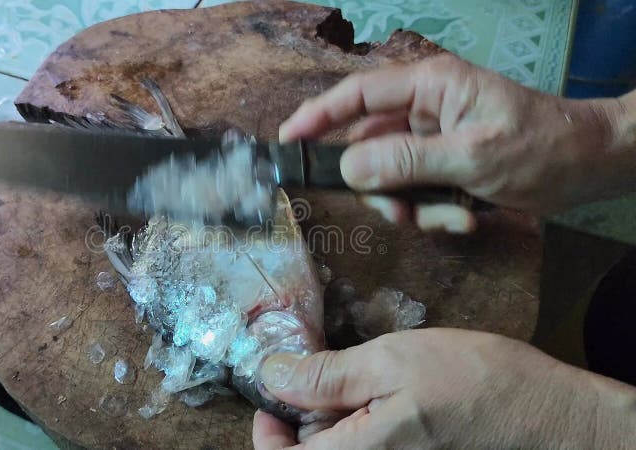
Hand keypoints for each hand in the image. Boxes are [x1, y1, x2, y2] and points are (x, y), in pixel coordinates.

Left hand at [252, 328, 635, 448]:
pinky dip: (360, 414)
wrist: (544, 411)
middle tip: (322, 365)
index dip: (267, 435)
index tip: (271, 398)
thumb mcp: (390, 362)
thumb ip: (326, 377)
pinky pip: (369, 442)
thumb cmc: (475, 384)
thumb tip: (272, 376)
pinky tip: (379, 387)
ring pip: (340, 446)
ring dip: (334, 411)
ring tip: (357, 370)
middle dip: (304, 413)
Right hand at [279, 54, 635, 232]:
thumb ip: (405, 162)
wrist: (590, 167)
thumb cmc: (540, 148)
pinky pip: (414, 193)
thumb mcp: (471, 156)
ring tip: (454, 215)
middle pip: (369, 148)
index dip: (318, 117)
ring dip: (413, 206)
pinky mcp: (442, 167)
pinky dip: (432, 213)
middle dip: (381, 187)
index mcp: (428, 87)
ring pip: (390, 179)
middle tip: (397, 213)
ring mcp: (432, 140)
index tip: (288, 141)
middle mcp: (423, 110)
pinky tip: (468, 216)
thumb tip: (346, 168)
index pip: (357, 96)